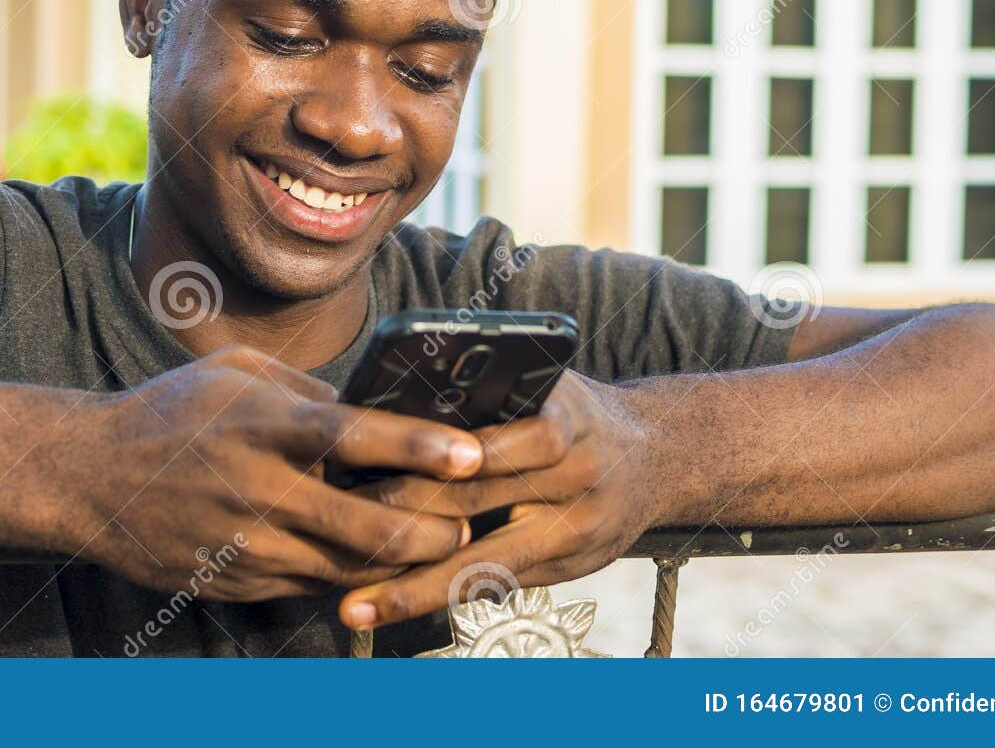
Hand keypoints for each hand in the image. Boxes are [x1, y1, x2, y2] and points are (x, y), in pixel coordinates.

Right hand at [53, 346, 483, 601]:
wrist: (89, 476)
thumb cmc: (172, 411)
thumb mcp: (236, 371)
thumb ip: (305, 388)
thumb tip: (369, 406)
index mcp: (260, 424)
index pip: (352, 435)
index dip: (417, 446)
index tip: (471, 453)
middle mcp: (255, 487)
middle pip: (361, 525)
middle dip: (427, 533)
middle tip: (465, 526)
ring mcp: (243, 543)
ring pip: (344, 570)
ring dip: (397, 565)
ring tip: (438, 549)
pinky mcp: (233, 581)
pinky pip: (308, 587)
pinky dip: (349, 579)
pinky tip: (377, 566)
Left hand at [336, 372, 665, 629]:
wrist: (663, 455)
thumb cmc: (575, 410)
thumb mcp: (542, 384)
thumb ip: (485, 395)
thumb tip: (390, 400)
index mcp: (558, 420)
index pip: (477, 445)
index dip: (414, 459)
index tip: (352, 465)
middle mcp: (570, 477)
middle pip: (468, 504)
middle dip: (396, 521)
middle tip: (331, 533)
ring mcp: (573, 530)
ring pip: (479, 565)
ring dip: (412, 588)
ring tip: (354, 607)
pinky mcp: (570, 568)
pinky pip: (497, 587)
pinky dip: (442, 597)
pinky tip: (392, 610)